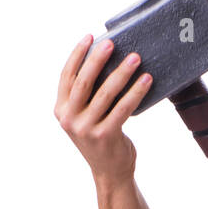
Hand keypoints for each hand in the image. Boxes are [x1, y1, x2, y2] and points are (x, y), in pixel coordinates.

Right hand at [55, 33, 153, 185]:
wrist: (110, 171)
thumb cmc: (101, 136)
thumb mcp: (85, 116)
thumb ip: (87, 95)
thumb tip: (108, 59)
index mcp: (60, 110)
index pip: (66, 76)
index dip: (77, 55)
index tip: (90, 37)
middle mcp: (69, 119)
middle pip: (83, 82)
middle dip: (98, 60)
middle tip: (112, 44)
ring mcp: (85, 129)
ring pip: (105, 94)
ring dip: (122, 73)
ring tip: (136, 58)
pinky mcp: (104, 136)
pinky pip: (122, 109)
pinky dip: (135, 92)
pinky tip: (147, 80)